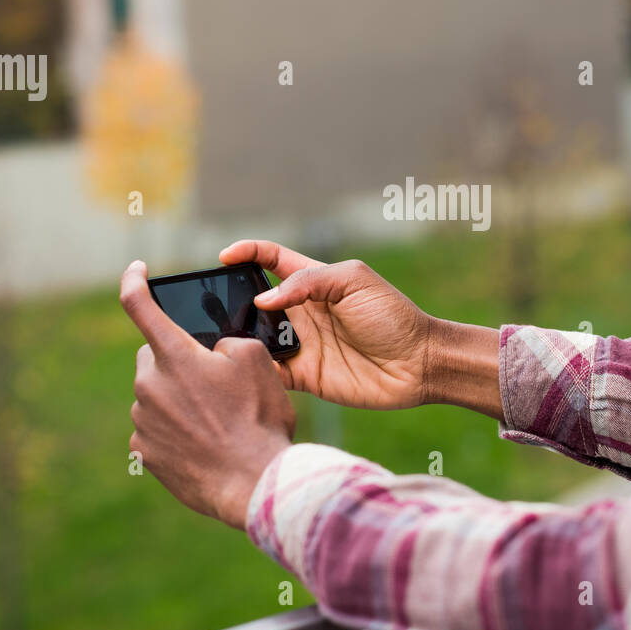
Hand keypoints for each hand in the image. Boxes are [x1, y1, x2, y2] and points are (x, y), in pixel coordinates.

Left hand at [120, 260, 294, 527]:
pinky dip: (175, 430)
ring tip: (218, 420)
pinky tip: (204, 443)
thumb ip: (226, 342)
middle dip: (177, 361)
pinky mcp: (144, 453)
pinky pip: (155, 429)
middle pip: (154, 357)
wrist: (253, 483)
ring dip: (179, 398)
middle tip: (213, 381)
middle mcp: (149, 385)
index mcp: (174, 355)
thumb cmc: (258, 419)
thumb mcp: (256, 361)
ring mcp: (143, 421)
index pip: (138, 305)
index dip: (133, 280)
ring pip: (156, 395)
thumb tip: (212, 351)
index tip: (136, 268)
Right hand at [219, 240, 437, 409]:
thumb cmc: (392, 315)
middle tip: (211, 306)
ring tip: (220, 339)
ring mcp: (301, 345)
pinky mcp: (304, 376)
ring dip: (238, 338)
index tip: (223, 257)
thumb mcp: (353, 281)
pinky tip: (244, 369)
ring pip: (256, 339)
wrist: (419, 364)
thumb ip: (308, 282)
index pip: (271, 259)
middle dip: (231, 301)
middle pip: (254, 302)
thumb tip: (264, 299)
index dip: (247, 253)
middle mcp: (301, 312)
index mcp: (313, 281)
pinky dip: (255, 372)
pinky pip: (270, 374)